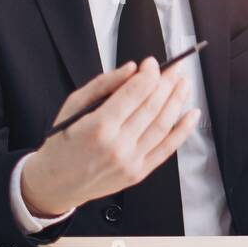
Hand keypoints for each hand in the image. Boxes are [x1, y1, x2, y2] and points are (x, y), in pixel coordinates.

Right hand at [20, 57, 199, 216]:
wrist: (55, 183)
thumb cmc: (62, 143)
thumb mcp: (72, 106)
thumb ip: (103, 84)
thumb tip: (131, 68)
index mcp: (98, 126)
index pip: (134, 93)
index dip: (149, 74)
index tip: (153, 63)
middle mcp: (117, 145)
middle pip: (152, 107)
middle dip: (167, 83)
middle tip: (175, 69)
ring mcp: (130, 161)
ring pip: (163, 125)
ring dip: (177, 101)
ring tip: (184, 85)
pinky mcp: (139, 173)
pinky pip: (167, 149)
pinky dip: (183, 130)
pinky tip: (192, 114)